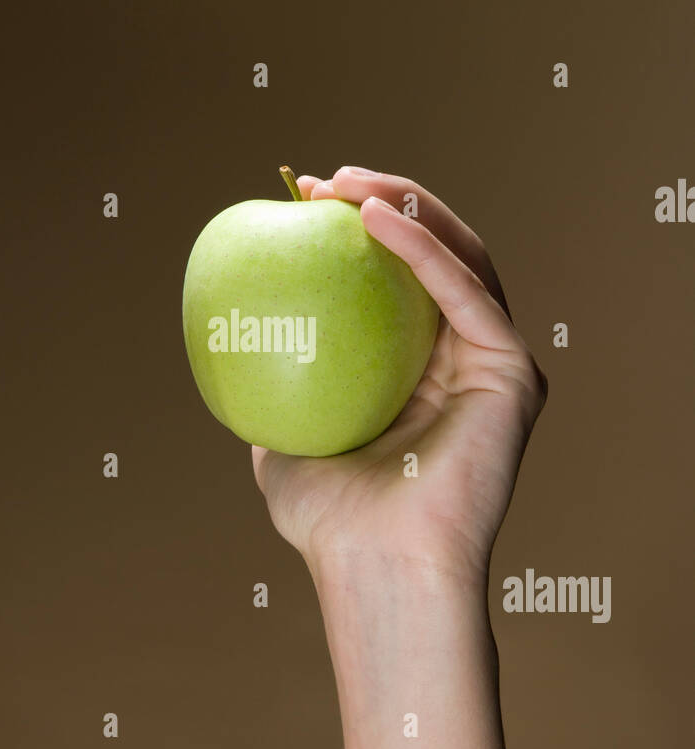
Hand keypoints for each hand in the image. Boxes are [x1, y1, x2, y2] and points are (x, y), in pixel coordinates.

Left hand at [252, 167, 547, 588]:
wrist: (375, 567)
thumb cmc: (328, 519)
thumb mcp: (281, 443)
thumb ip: (273, 394)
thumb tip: (236, 346)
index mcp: (419, 369)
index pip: (395, 279)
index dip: (355, 228)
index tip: (300, 200)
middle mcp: (463, 358)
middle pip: (436, 252)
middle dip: (385, 198)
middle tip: (323, 181)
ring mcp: (493, 362)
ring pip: (462, 255)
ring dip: (407, 205)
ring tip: (346, 183)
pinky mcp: (513, 373)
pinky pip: (467, 293)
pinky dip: (423, 249)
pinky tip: (374, 220)